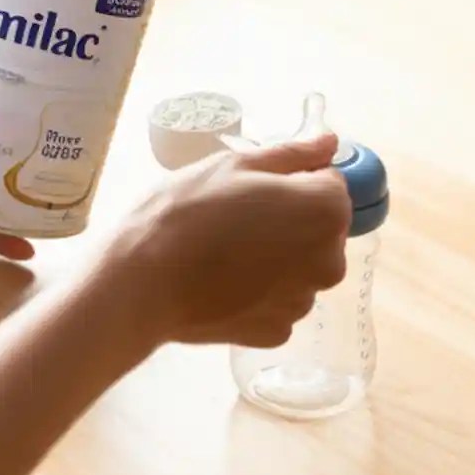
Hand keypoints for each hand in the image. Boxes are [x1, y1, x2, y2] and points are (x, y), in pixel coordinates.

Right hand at [94, 135, 350, 347]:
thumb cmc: (187, 212)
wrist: (144, 283)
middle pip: (320, 231)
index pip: (330, 184)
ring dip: (275, 259)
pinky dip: (257, 294)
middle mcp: (330, 261)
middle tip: (235, 219)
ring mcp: (304, 302)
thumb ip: (293, 153)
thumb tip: (330, 141)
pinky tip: (221, 284)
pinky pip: (276, 302)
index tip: (253, 188)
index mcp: (326, 211)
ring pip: (298, 268)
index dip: (293, 181)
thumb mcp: (235, 166)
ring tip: (224, 254)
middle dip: (290, 222)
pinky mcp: (278, 332)